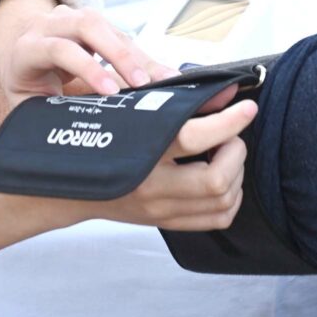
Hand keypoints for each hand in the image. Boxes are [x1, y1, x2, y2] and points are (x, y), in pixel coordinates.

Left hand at [0, 0, 176, 107]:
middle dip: (119, 54)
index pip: (59, 49)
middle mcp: (49, 24)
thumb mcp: (26, 103)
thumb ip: (49, 114)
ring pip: (108, 26)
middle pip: (88, 25)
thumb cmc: (24, 86)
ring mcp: (71, 17)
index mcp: (27, 47)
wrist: (17, 52)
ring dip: (136, 54)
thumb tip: (80, 139)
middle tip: (142, 84)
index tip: (111, 94)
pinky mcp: (92, 22)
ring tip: (162, 80)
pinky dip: (139, 54)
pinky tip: (158, 73)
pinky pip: (119, 33)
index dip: (87, 68)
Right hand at [90, 99, 256, 230]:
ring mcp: (160, 209)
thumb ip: (178, 100)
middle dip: (236, 151)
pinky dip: (231, 196)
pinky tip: (221, 176)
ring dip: (235, 172)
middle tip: (229, 135)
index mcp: (138, 151)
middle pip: (217, 179)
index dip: (228, 121)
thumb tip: (225, 93)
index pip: (193, 137)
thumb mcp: (128, 110)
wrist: (69, 186)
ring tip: (223, 153)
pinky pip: (218, 218)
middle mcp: (150, 186)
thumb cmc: (99, 139)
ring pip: (223, 200)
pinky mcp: (167, 223)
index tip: (247, 107)